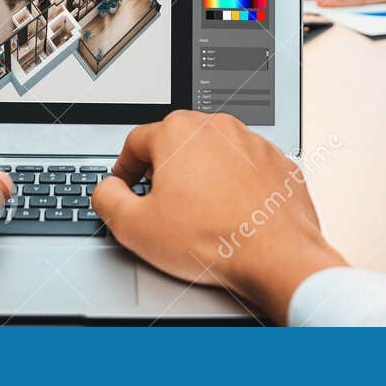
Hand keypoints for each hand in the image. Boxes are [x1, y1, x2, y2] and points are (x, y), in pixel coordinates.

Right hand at [92, 111, 347, 323]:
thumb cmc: (214, 240)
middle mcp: (218, 128)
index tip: (126, 188)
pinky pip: (247, 171)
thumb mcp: (134, 228)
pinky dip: (236, 189)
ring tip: (200, 218)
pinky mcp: (278, 164)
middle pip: (177, 145)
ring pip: (214, 156)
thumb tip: (106, 190)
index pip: (136, 143)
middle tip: (162, 208)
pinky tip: (230, 217)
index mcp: (178, 132)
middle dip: (165, 174)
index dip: (124, 169)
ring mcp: (253, 144)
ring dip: (202, 180)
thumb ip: (107, 200)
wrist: (277, 258)